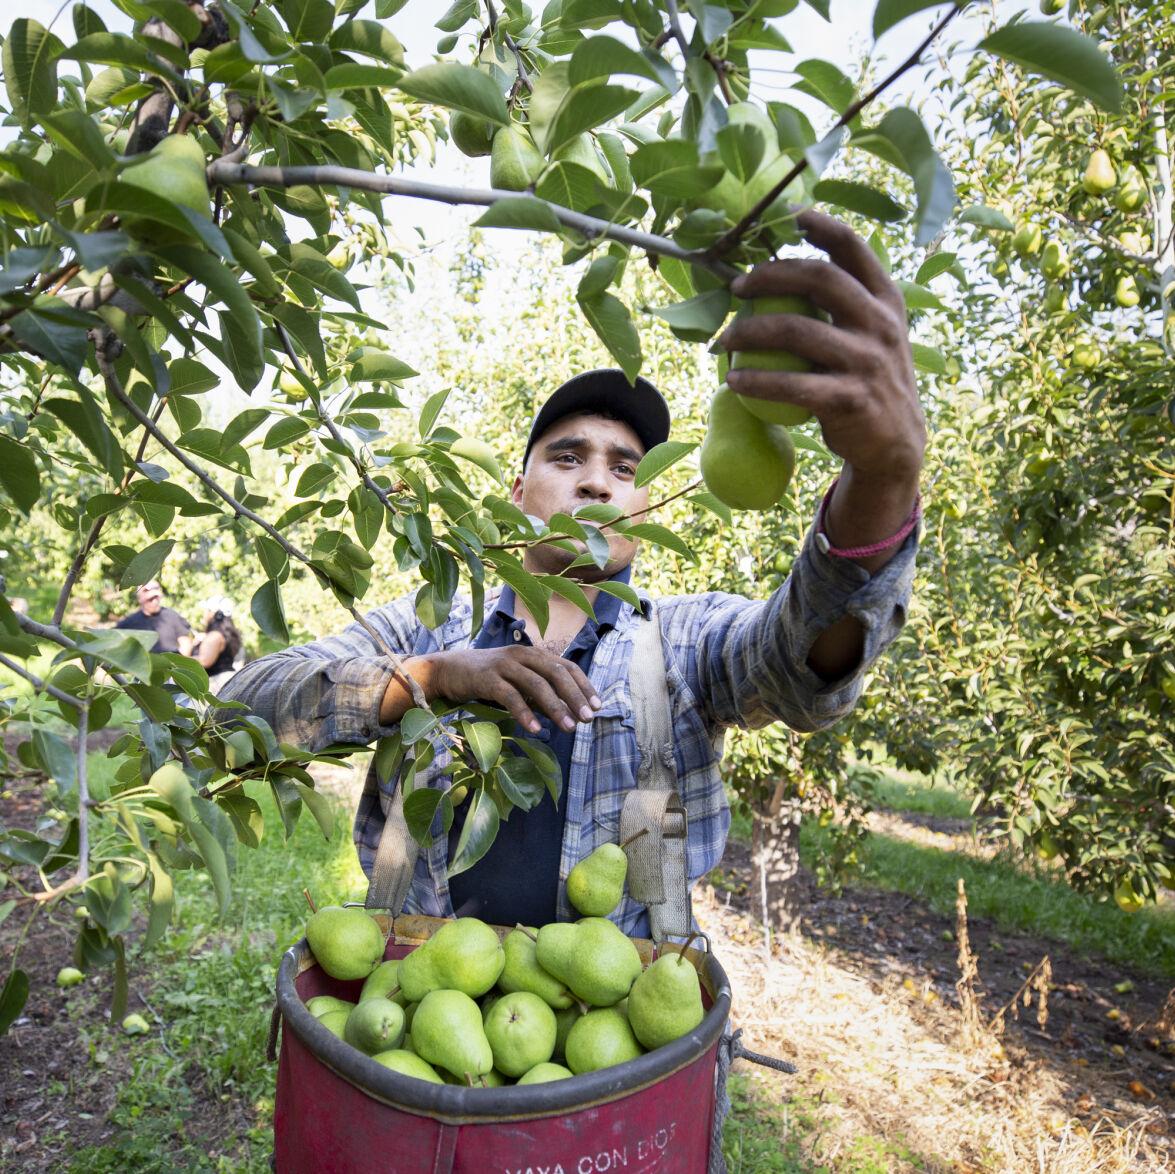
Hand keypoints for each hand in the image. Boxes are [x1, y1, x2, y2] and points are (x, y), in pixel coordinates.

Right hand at [415, 646, 601, 734]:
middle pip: (556, 672)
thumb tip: (568, 714)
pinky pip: (510, 696)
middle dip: (575, 696)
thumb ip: (540, 695)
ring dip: (555, 707)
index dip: (584, 685)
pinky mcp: (487, 678)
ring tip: (569, 727)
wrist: (448, 670)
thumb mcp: (518, 683)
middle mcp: (522, 654)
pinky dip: (525, 713)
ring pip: (536, 684)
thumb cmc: (488, 678)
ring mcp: (504, 664)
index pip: (566, 666)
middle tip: (588, 718)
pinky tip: (535, 730)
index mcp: (533, 654)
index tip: (598, 706)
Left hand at [719, 208, 925, 487]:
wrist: (895, 442)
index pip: (853, 248)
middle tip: (737, 288)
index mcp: (886, 299)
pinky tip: (734, 382)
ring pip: (797, 331)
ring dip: (750, 332)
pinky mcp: (850, 399)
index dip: (820, 225)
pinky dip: (758, 382)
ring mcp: (868, 361)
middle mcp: (881, 324)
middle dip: (770, 275)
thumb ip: (843, 305)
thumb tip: (781, 275)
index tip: (787, 216)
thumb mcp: (871, 334)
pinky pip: (794, 385)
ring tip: (725, 340)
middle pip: (819, 278)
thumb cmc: (866, 379)